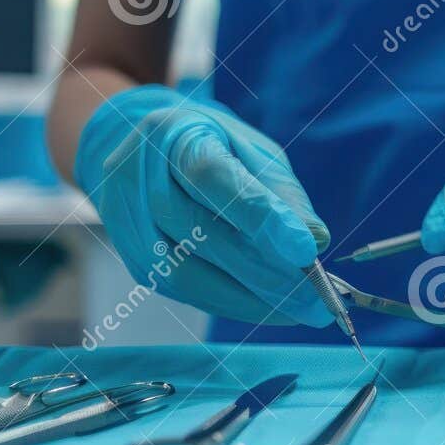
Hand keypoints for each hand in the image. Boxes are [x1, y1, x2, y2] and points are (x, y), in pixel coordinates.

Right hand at [75, 85, 330, 325]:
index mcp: (173, 134)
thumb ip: (281, 192)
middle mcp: (137, 178)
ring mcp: (128, 223)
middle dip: (265, 272)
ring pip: (188, 273)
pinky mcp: (134, 260)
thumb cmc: (214, 147)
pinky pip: (184, 291)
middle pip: (200, 234)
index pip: (212, 177)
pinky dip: (231, 303)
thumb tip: (315, 240)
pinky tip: (268, 307)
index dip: (259, 216)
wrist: (149, 153)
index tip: (306, 250)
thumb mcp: (253, 151)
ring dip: (249, 299)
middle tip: (316, 298)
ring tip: (299, 309)